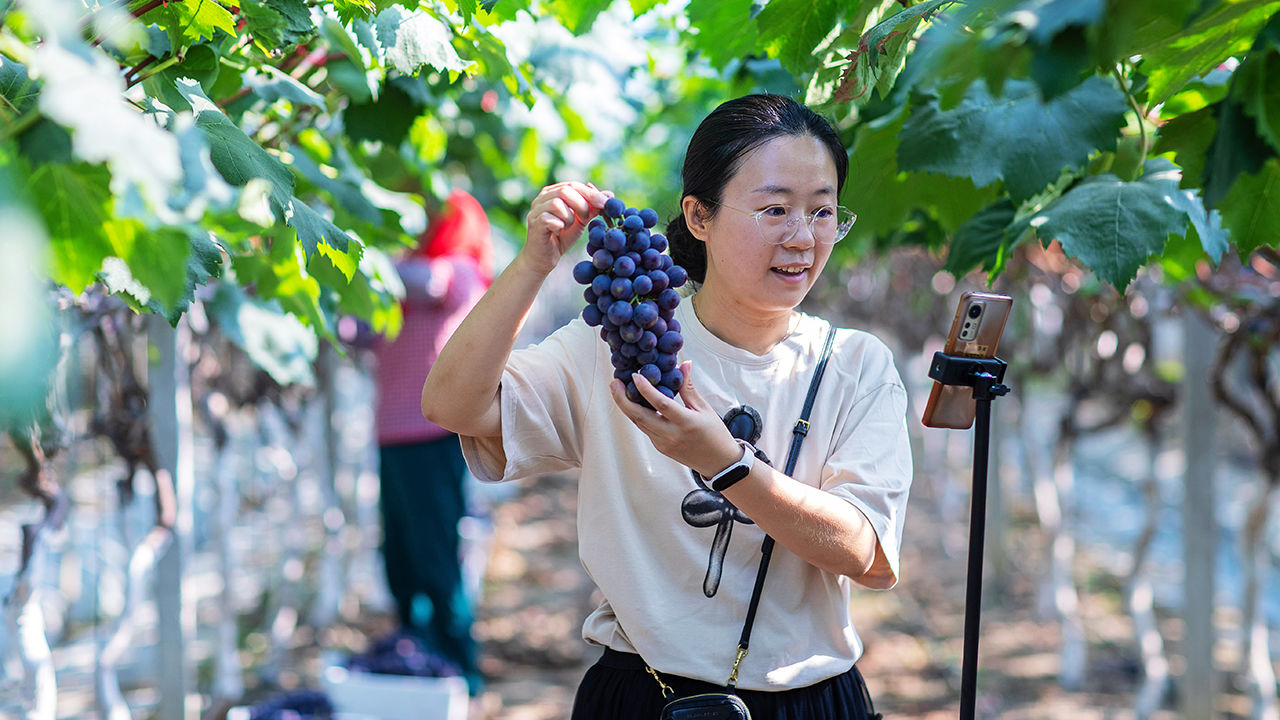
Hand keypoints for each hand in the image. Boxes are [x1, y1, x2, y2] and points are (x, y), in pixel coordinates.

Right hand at [522, 181, 610, 274]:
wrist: (544, 258)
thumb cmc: (561, 237)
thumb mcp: (581, 221)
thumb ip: (592, 208)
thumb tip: (609, 194)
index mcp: (553, 193)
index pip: (574, 185)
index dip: (591, 193)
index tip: (605, 203)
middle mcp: (542, 198)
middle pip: (565, 190)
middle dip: (581, 205)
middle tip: (585, 219)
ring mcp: (536, 210)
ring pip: (557, 203)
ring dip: (569, 217)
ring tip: (567, 227)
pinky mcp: (534, 223)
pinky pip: (549, 218)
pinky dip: (559, 225)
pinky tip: (558, 231)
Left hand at [609, 361, 742, 477]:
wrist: (718, 463)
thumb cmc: (715, 433)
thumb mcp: (705, 409)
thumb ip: (689, 388)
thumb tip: (683, 364)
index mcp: (686, 423)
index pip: (661, 404)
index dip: (646, 389)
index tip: (635, 375)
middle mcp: (672, 435)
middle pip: (640, 417)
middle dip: (623, 399)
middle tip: (614, 383)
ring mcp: (663, 444)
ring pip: (639, 423)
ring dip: (626, 406)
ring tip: (618, 389)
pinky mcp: (660, 448)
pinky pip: (645, 428)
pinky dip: (637, 414)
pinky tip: (633, 402)